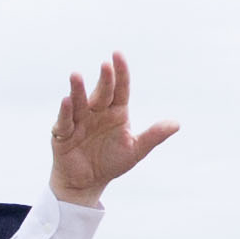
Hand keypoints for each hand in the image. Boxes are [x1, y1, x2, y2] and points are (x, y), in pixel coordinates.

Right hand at [48, 51, 177, 207]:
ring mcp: (79, 121)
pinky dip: (66, 111)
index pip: (120, 89)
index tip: (118, 55)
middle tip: (106, 65)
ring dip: (78, 90)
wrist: (87, 183)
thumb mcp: (136, 150)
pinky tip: (67, 101)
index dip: (120, 73)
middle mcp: (97, 112)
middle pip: (102, 93)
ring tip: (76, 76)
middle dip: (104, 80)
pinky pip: (65, 120)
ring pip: (80, 102)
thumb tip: (176, 124)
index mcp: (116, 112)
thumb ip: (153, 136)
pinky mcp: (63, 134)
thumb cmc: (111, 163)